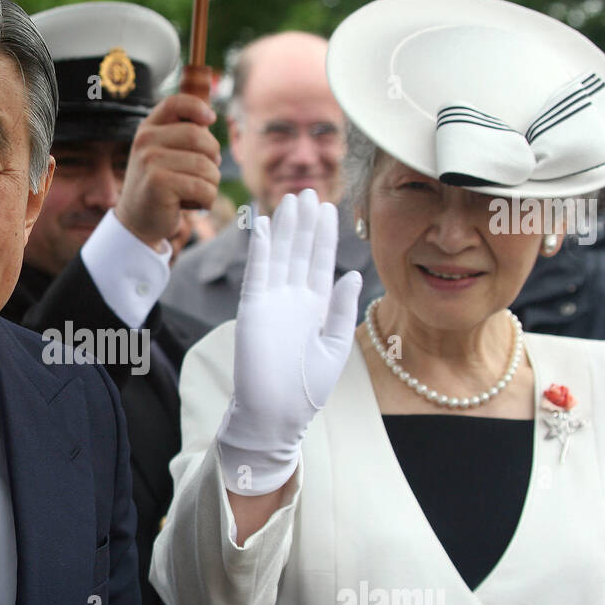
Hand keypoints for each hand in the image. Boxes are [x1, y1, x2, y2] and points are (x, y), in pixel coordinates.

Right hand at [114, 93, 219, 246]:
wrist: (137, 222)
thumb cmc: (160, 187)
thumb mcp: (165, 154)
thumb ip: (182, 135)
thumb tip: (210, 118)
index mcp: (148, 129)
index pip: (176, 103)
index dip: (198, 107)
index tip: (210, 120)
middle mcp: (145, 141)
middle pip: (200, 137)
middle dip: (214, 159)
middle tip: (207, 175)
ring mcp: (150, 161)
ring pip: (206, 166)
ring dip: (212, 184)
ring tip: (198, 193)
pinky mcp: (158, 183)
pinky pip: (203, 188)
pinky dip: (207, 200)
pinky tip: (195, 205)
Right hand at [218, 190, 360, 495]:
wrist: (276, 413)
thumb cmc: (306, 389)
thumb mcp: (335, 347)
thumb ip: (342, 309)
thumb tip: (352, 274)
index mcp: (315, 307)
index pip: (320, 262)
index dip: (324, 235)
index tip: (330, 208)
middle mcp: (293, 299)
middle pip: (299, 251)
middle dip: (304, 223)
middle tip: (309, 191)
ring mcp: (271, 301)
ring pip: (280, 255)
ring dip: (285, 228)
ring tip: (291, 199)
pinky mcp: (253, 308)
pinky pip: (258, 271)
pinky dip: (262, 248)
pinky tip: (267, 225)